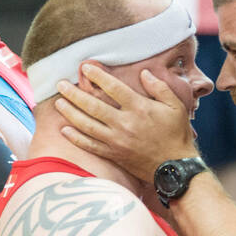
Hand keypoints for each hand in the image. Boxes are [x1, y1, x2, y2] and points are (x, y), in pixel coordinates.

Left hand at [53, 63, 194, 182]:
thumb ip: (159, 88)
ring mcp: (117, 141)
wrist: (175, 167)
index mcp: (139, 108)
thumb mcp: (175, 106)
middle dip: (74, 94)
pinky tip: (64, 130)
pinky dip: (76, 138)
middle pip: (93, 106)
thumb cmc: (177, 135)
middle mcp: (125, 124)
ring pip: (87, 125)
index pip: (113, 88)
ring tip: (58, 103)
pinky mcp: (114, 155)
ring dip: (71, 113)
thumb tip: (144, 73)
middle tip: (61, 85)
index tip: (85, 68)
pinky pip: (91, 146)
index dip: (98, 76)